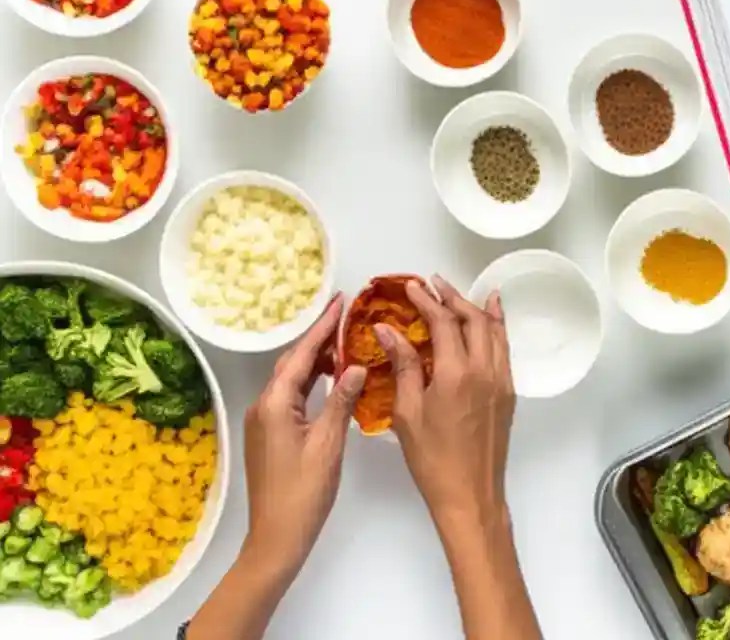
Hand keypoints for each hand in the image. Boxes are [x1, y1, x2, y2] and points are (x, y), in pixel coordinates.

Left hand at [243, 296, 366, 571]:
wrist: (277, 537)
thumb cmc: (303, 494)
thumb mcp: (328, 444)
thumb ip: (342, 401)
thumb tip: (356, 366)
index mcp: (274, 404)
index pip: (301, 355)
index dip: (322, 327)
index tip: (339, 301)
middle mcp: (263, 407)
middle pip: (292, 363)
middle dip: (318, 338)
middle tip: (345, 317)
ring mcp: (264, 422)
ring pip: (291, 380)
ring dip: (316, 361)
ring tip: (344, 344)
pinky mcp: (270, 436)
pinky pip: (291, 397)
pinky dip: (311, 383)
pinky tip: (331, 382)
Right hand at [375, 276, 514, 528]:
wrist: (470, 493)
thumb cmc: (432, 459)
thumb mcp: (407, 412)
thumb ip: (402, 366)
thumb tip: (387, 330)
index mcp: (456, 373)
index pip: (443, 322)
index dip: (427, 300)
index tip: (412, 287)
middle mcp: (485, 370)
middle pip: (473, 319)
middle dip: (452, 297)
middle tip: (432, 284)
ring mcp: (501, 380)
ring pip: (494, 331)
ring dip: (476, 308)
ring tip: (460, 293)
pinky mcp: (508, 393)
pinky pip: (504, 349)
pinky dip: (496, 328)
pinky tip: (491, 320)